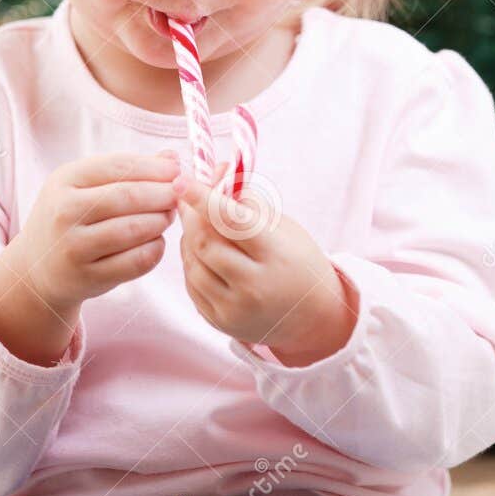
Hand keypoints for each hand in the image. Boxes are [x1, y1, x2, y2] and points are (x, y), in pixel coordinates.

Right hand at [6, 149, 180, 314]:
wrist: (37, 266)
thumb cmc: (71, 217)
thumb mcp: (86, 186)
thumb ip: (128, 170)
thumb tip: (173, 158)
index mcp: (65, 180)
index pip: (118, 166)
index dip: (154, 168)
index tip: (177, 172)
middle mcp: (64, 212)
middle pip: (128, 197)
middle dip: (163, 195)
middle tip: (179, 196)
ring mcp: (74, 246)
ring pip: (134, 229)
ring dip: (160, 222)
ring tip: (167, 217)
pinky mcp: (87, 277)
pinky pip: (135, 262)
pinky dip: (155, 250)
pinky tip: (157, 242)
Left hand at [174, 165, 356, 366]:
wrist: (312, 318)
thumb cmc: (300, 263)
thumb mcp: (286, 228)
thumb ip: (249, 203)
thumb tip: (215, 174)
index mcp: (275, 256)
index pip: (232, 222)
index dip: (203, 199)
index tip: (182, 181)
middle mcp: (253, 286)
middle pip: (205, 242)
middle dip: (191, 215)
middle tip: (187, 197)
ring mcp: (234, 308)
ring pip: (192, 263)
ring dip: (190, 238)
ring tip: (201, 226)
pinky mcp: (219, 321)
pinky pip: (192, 284)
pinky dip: (192, 262)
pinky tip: (204, 252)